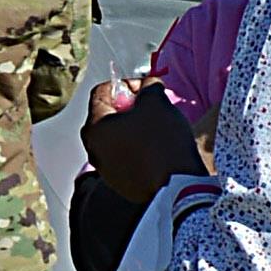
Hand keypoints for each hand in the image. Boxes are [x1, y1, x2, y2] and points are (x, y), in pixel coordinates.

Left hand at [81, 75, 203, 195]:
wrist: (176, 186)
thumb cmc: (162, 141)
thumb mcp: (156, 101)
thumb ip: (148, 86)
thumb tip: (147, 85)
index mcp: (95, 127)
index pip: (101, 93)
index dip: (124, 84)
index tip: (143, 87)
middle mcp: (93, 150)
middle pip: (105, 116)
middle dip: (126, 107)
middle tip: (148, 106)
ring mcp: (104, 169)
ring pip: (113, 138)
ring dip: (130, 128)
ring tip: (153, 128)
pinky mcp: (118, 183)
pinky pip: (122, 156)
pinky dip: (133, 147)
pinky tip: (153, 148)